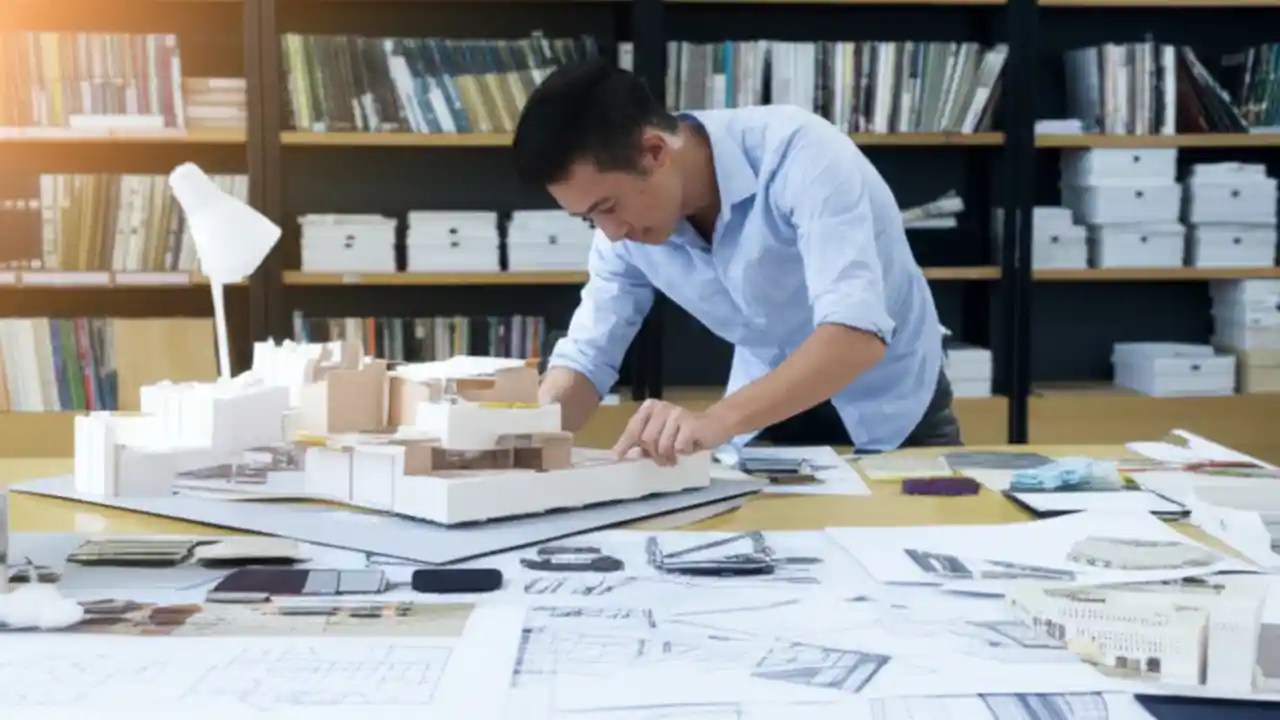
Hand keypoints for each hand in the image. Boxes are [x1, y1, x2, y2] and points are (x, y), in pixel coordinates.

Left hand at [611, 400, 733, 465]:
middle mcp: (661, 407)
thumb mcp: (661, 435)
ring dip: (669, 456)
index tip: (616, 457)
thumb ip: (644, 441)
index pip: (633, 427)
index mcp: (650, 408)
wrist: (715, 425)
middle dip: (654, 454)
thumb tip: (623, 455)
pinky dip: (683, 452)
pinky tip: (689, 446)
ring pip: (661, 446)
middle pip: (646, 440)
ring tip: (677, 455)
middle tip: (665, 458)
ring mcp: (675, 414)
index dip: (624, 444)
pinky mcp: (689, 424)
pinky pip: (677, 448)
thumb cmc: (684, 433)